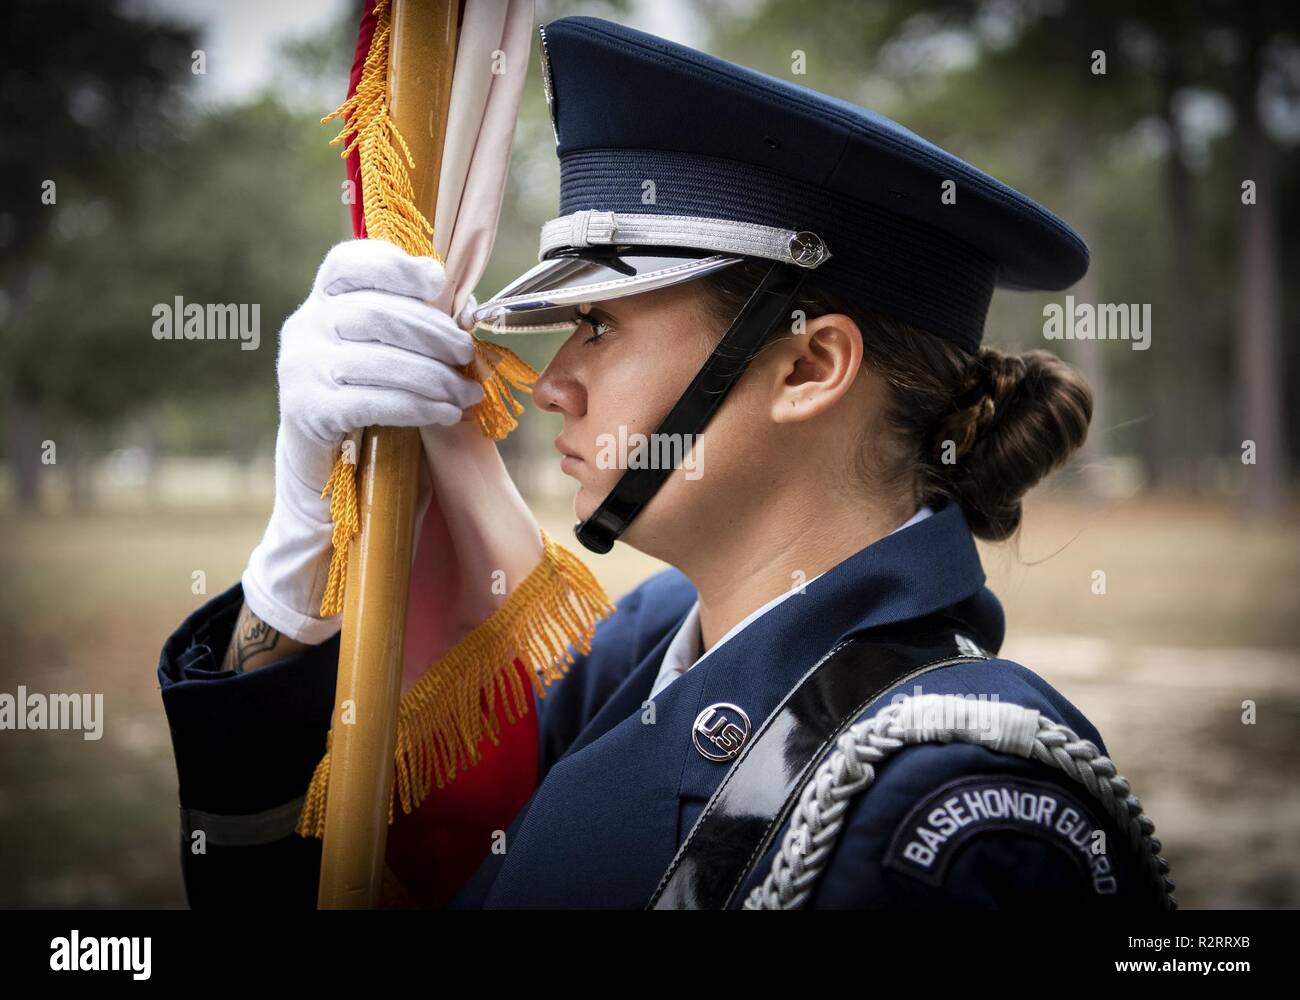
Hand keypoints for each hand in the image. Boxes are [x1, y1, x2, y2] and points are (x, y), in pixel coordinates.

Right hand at [242, 239, 483, 643]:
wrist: (329, 463)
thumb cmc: (371, 395)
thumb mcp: (389, 350)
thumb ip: (414, 320)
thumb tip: (464, 303)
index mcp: (325, 298)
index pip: (351, 262)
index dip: (396, 266)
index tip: (437, 281)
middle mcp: (306, 324)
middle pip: (377, 313)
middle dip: (433, 334)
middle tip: (467, 355)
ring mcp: (301, 366)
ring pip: (379, 360)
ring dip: (434, 379)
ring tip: (468, 395)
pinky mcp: (308, 410)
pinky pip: (372, 402)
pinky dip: (416, 407)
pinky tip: (445, 414)